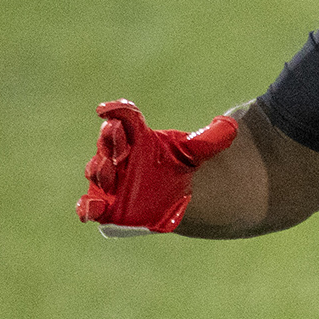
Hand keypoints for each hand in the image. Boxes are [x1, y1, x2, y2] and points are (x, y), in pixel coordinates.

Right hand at [76, 100, 237, 236]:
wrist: (175, 197)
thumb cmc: (178, 165)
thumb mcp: (196, 152)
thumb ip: (211, 139)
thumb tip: (231, 126)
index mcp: (136, 136)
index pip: (124, 118)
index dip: (115, 111)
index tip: (107, 109)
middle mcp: (117, 155)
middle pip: (108, 143)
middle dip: (109, 141)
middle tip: (115, 139)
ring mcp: (109, 180)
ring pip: (97, 172)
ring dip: (99, 170)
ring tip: (107, 170)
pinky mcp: (106, 204)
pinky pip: (90, 206)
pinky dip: (87, 207)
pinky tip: (91, 209)